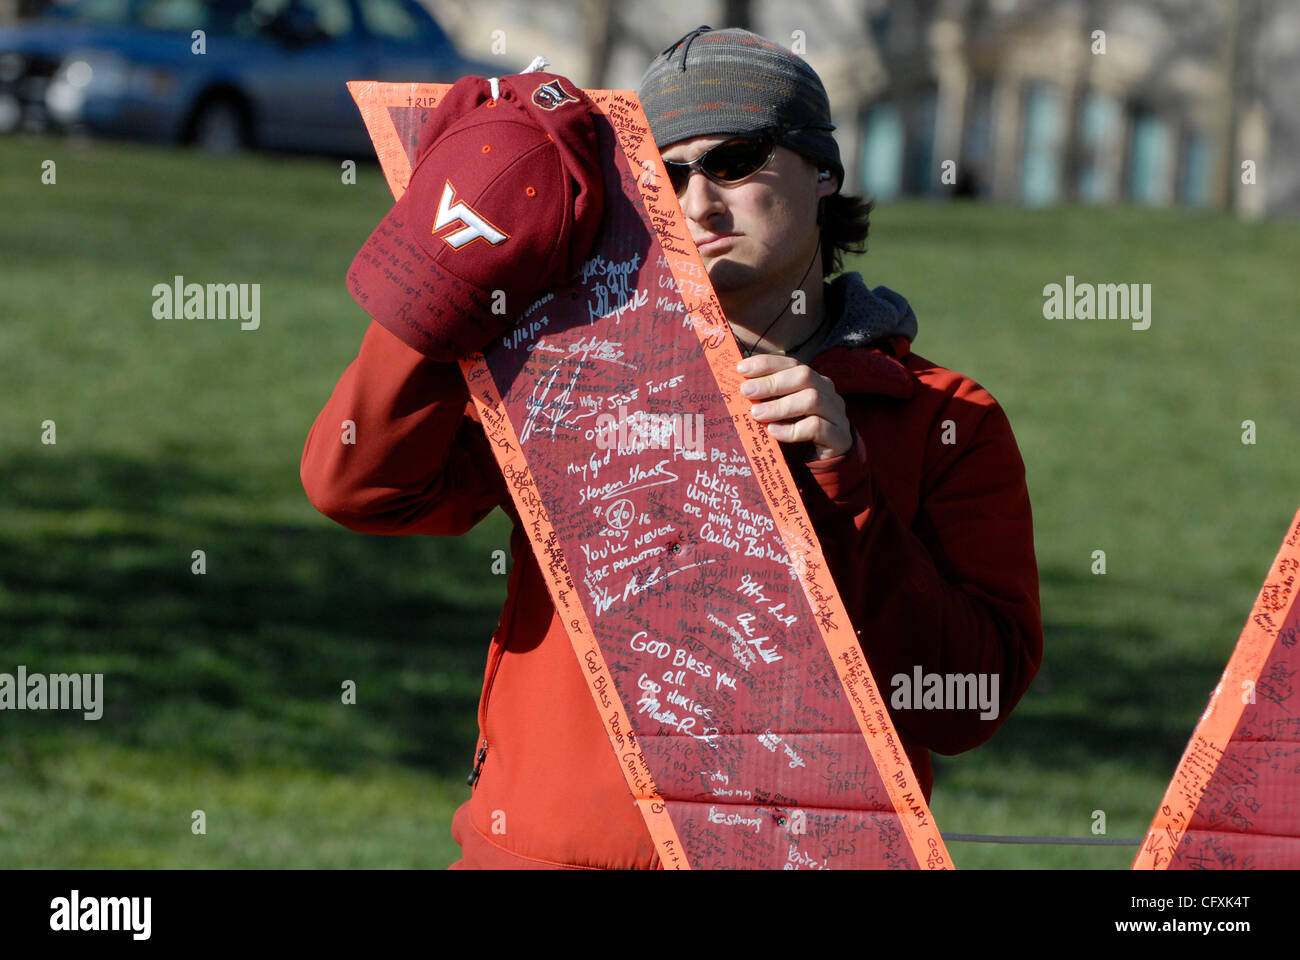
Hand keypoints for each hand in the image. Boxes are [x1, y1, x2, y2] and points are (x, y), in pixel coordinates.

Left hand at [736, 355, 851, 459]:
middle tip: (746, 391)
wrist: (822, 461)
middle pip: (804, 376)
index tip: (741, 369)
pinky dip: (792, 429)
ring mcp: (836, 413)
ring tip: (757, 414)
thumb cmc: (796, 431)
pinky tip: (773, 431)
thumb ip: (767, 398)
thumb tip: (739, 387)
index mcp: (814, 380)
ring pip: (812, 399)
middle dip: (772, 382)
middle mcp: (828, 392)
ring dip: (780, 406)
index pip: (792, 364)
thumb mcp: (780, 411)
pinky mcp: (839, 436)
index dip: (767, 364)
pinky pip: (817, 427)